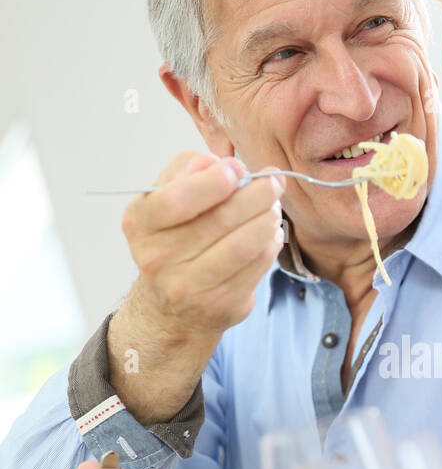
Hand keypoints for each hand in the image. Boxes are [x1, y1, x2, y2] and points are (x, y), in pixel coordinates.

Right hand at [122, 151, 285, 339]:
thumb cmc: (171, 238)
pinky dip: (270, 243)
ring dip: (268, 218)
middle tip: (273, 181)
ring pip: (244, 245)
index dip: (214, 181)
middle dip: (257, 194)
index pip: (177, 199)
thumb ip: (186, 170)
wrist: (168, 306)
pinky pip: (257, 267)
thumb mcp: (164, 197)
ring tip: (273, 206)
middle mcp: (158, 259)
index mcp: (140, 224)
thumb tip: (217, 162)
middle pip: (221, 219)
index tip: (237, 168)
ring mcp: (190, 286)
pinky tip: (269, 233)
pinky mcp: (221, 304)